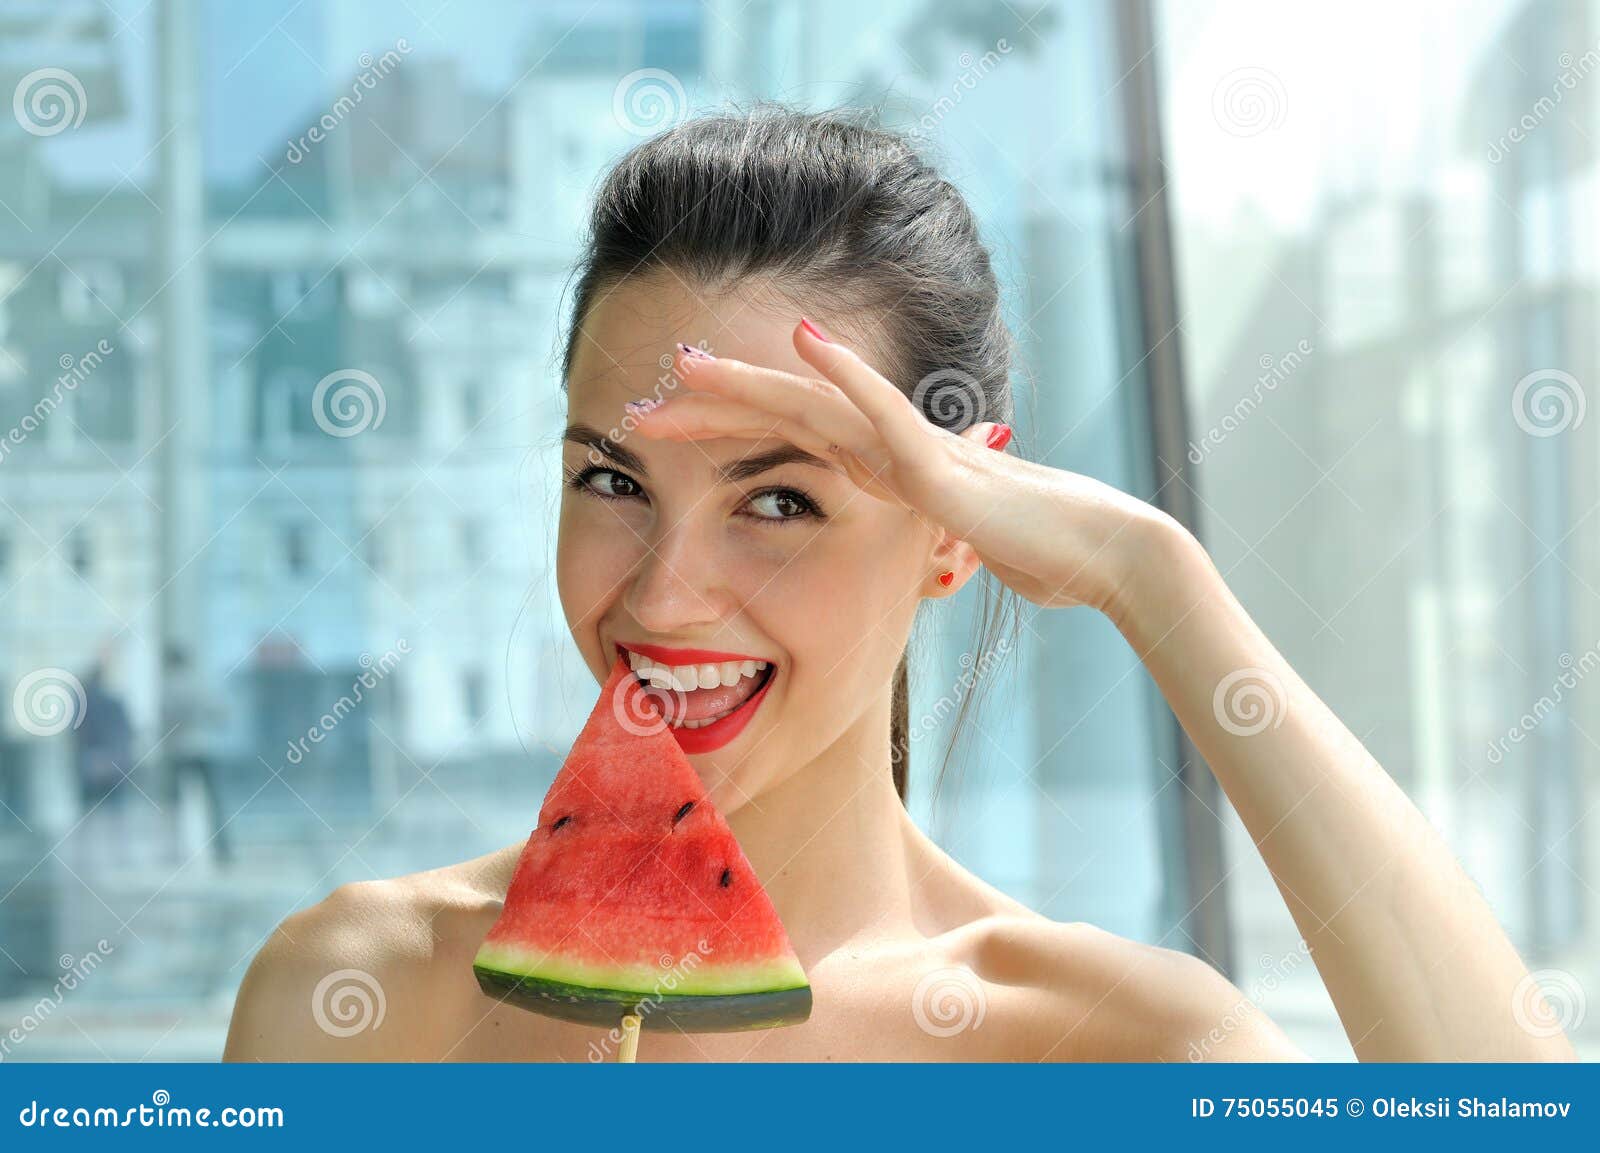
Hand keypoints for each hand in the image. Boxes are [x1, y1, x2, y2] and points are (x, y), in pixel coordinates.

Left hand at [632, 321, 1184, 615]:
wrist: (1103, 553)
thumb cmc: (1038, 554)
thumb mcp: (949, 551)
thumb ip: (916, 538)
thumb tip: (905, 546)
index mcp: (882, 471)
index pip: (787, 443)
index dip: (723, 432)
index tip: (664, 434)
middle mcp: (889, 449)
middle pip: (783, 414)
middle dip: (711, 406)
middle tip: (641, 400)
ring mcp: (913, 450)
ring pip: (817, 403)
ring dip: (749, 380)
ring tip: (686, 362)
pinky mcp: (941, 467)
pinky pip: (887, 413)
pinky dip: (847, 373)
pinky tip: (804, 338)